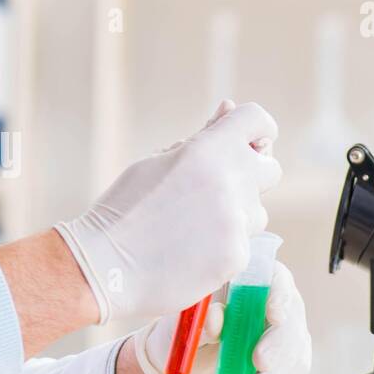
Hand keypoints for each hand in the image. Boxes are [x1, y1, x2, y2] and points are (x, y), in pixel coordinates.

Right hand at [54, 100, 281, 324]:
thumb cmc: (123, 210)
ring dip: (235, 216)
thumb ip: (201, 138)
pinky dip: (223, 248)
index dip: (256, 131)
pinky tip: (190, 254)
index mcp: (208, 149)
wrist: (103, 265)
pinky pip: (243, 244)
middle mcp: (230, 181)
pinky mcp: (236, 255)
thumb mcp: (157, 162)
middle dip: (249, 177)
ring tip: (190, 230)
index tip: (247, 144)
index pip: (257, 121)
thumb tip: (229, 108)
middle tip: (212, 193)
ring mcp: (237, 221)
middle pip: (270, 170)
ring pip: (257, 212)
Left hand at [132, 259, 312, 373]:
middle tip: (260, 361)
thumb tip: (217, 317)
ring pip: (296, 340)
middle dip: (279, 338)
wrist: (191, 370)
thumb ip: (202, 322)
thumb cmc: (188, 336)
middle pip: (291, 309)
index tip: (274, 314)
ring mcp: (284, 325)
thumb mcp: (186, 329)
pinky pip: (297, 364)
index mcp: (244, 281)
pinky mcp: (290, 353)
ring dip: (280, 367)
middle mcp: (271, 298)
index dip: (279, 292)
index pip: (273, 275)